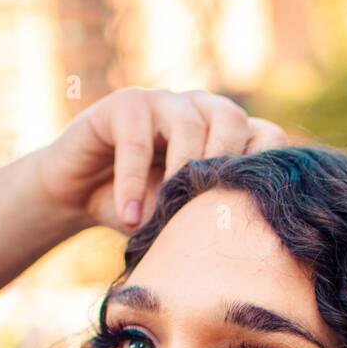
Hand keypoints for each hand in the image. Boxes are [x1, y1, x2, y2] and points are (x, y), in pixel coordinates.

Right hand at [36, 86, 287, 232]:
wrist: (79, 196)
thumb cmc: (140, 211)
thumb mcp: (181, 218)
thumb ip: (211, 218)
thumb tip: (245, 246)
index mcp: (226, 133)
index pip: (267, 135)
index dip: (265, 167)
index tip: (252, 211)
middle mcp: (200, 109)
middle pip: (232, 121)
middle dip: (222, 169)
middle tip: (207, 214)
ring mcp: (164, 101)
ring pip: (188, 125)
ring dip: (179, 176)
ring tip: (163, 220)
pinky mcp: (125, 104)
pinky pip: (137, 141)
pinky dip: (134, 183)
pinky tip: (131, 218)